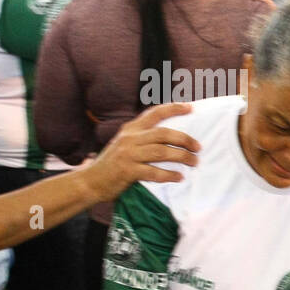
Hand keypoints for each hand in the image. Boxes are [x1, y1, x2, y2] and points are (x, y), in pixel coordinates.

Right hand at [82, 102, 200, 201]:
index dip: (173, 108)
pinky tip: (179, 177)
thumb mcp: (125, 144)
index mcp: (131, 129)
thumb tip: (172, 137)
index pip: (154, 113)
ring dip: (182, 157)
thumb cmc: (114, 163)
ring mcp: (128, 154)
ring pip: (162, 152)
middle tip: (198, 147)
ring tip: (194, 162)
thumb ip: (143, 137)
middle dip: (185, 140)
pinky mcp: (127, 171)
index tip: (190, 107)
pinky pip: (154, 172)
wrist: (90, 181)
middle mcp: (129, 138)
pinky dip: (169, 175)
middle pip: (163, 134)